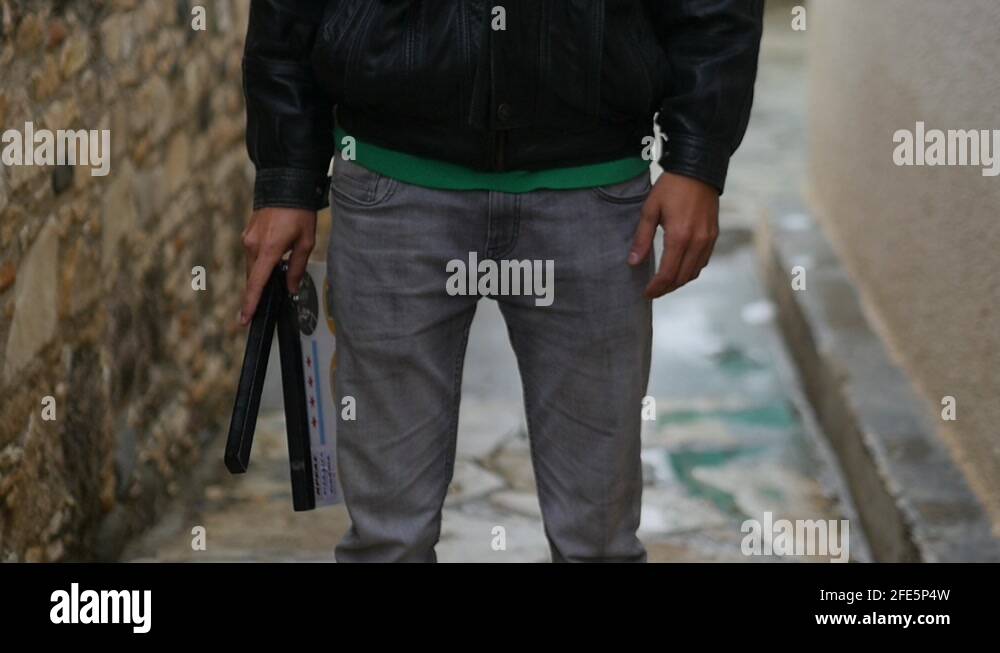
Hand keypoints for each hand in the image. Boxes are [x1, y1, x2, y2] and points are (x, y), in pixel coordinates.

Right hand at [240, 207, 316, 325]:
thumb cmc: (299, 212)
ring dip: (261, 276)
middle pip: (253, 277)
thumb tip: (291, 288)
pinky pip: (252, 255)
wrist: (285, 185)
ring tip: (274, 279)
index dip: (251, 303)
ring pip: (252, 267)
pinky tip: (273, 261)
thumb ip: (297, 268)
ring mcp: (248, 238)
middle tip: (261, 308)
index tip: (245, 318)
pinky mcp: (248, 233)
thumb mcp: (306, 242)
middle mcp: (253, 244)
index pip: (257, 282)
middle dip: (257, 292)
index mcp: (269, 249)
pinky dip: (260, 263)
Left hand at [628, 172, 719, 298]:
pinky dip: (690, 270)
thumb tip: (633, 262)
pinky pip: (703, 261)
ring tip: (664, 283)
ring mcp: (708, 240)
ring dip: (679, 281)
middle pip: (682, 277)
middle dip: (666, 288)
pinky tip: (679, 268)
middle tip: (653, 292)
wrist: (699, 170)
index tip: (646, 293)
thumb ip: (642, 238)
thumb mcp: (650, 209)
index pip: (668, 273)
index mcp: (679, 236)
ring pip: (694, 272)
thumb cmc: (671, 187)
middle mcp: (697, 242)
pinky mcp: (714, 236)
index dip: (656, 287)